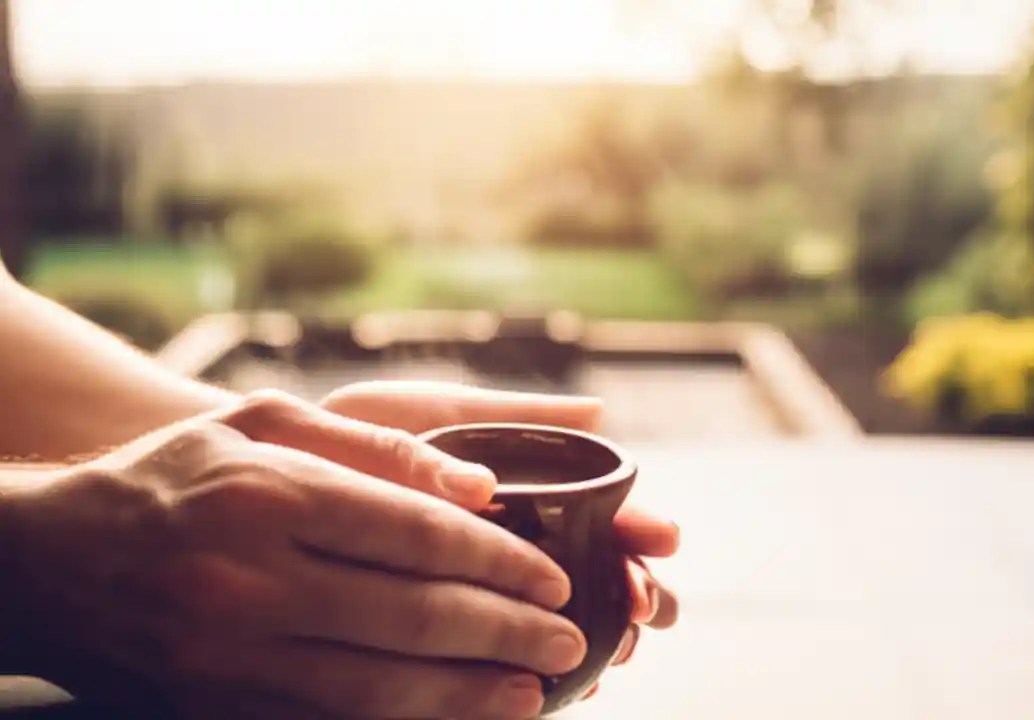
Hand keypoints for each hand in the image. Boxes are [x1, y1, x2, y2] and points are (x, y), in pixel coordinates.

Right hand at [1, 390, 585, 718]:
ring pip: (381, 686)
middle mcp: (252, 579)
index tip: (552, 575)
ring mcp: (232, 654)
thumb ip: (378, 445)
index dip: (500, 559)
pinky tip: (457, 714)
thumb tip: (480, 484)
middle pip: (414, 615)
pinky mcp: (219, 705)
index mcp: (274, 495)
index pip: (419, 533)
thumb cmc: (177, 474)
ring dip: (472, 693)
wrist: (53, 557)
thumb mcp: (266, 421)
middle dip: (508, 629)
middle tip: (570, 636)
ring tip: (535, 689)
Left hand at [323, 382, 680, 679]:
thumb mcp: (423, 411)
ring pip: (557, 627)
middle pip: (595, 578)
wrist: (253, 485)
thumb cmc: (340, 439)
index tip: (662, 539)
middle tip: (649, 609)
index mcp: (515, 496)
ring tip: (616, 647)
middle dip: (633, 594)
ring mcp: (474, 597)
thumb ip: (504, 411)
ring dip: (598, 639)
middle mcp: (506, 550)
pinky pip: (489, 664)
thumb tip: (597, 413)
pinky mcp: (431, 641)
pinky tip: (556, 686)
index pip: (599, 515)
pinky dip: (527, 672)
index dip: (637, 529)